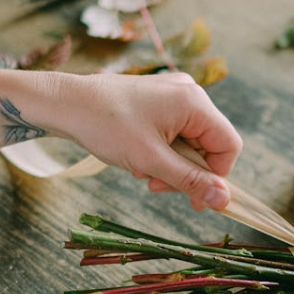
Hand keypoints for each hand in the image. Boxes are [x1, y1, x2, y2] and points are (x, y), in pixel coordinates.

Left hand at [52, 72, 241, 209]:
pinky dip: (161, 151)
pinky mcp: (159, 99)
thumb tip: (224, 201)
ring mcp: (173, 94)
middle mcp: (189, 93)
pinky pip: (175, 132)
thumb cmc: (106, 126)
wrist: (65, 103)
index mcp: (194, 102)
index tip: (193, 198)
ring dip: (170, 164)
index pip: (228, 146)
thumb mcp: (151, 160)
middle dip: (186, 171)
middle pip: (209, 145)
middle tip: (156, 186)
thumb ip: (190, 181)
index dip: (215, 176)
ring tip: (143, 171)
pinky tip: (138, 157)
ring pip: (190, 142)